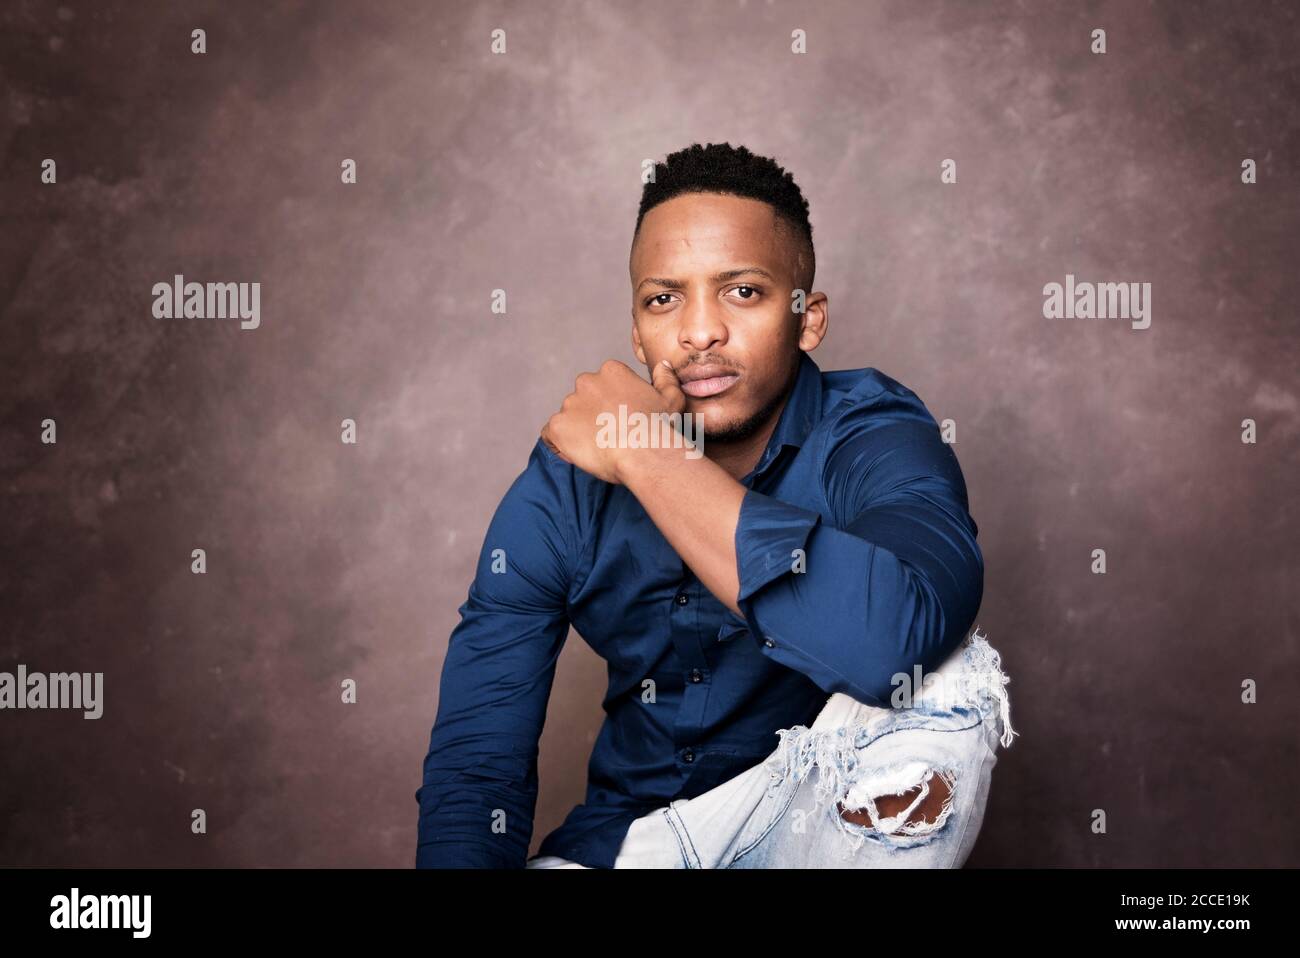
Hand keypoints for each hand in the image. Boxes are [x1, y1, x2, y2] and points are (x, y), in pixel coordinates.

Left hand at [541, 359, 685, 483]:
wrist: (644, 451)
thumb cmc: (660, 427)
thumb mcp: (671, 398)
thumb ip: (664, 378)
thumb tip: (661, 365)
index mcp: (611, 371)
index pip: (602, 385)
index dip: (609, 405)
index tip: (620, 421)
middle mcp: (586, 382)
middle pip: (582, 398)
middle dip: (591, 414)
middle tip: (608, 435)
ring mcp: (570, 404)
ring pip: (568, 416)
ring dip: (577, 429)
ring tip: (597, 448)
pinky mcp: (558, 426)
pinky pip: (551, 435)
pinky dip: (560, 444)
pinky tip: (578, 454)